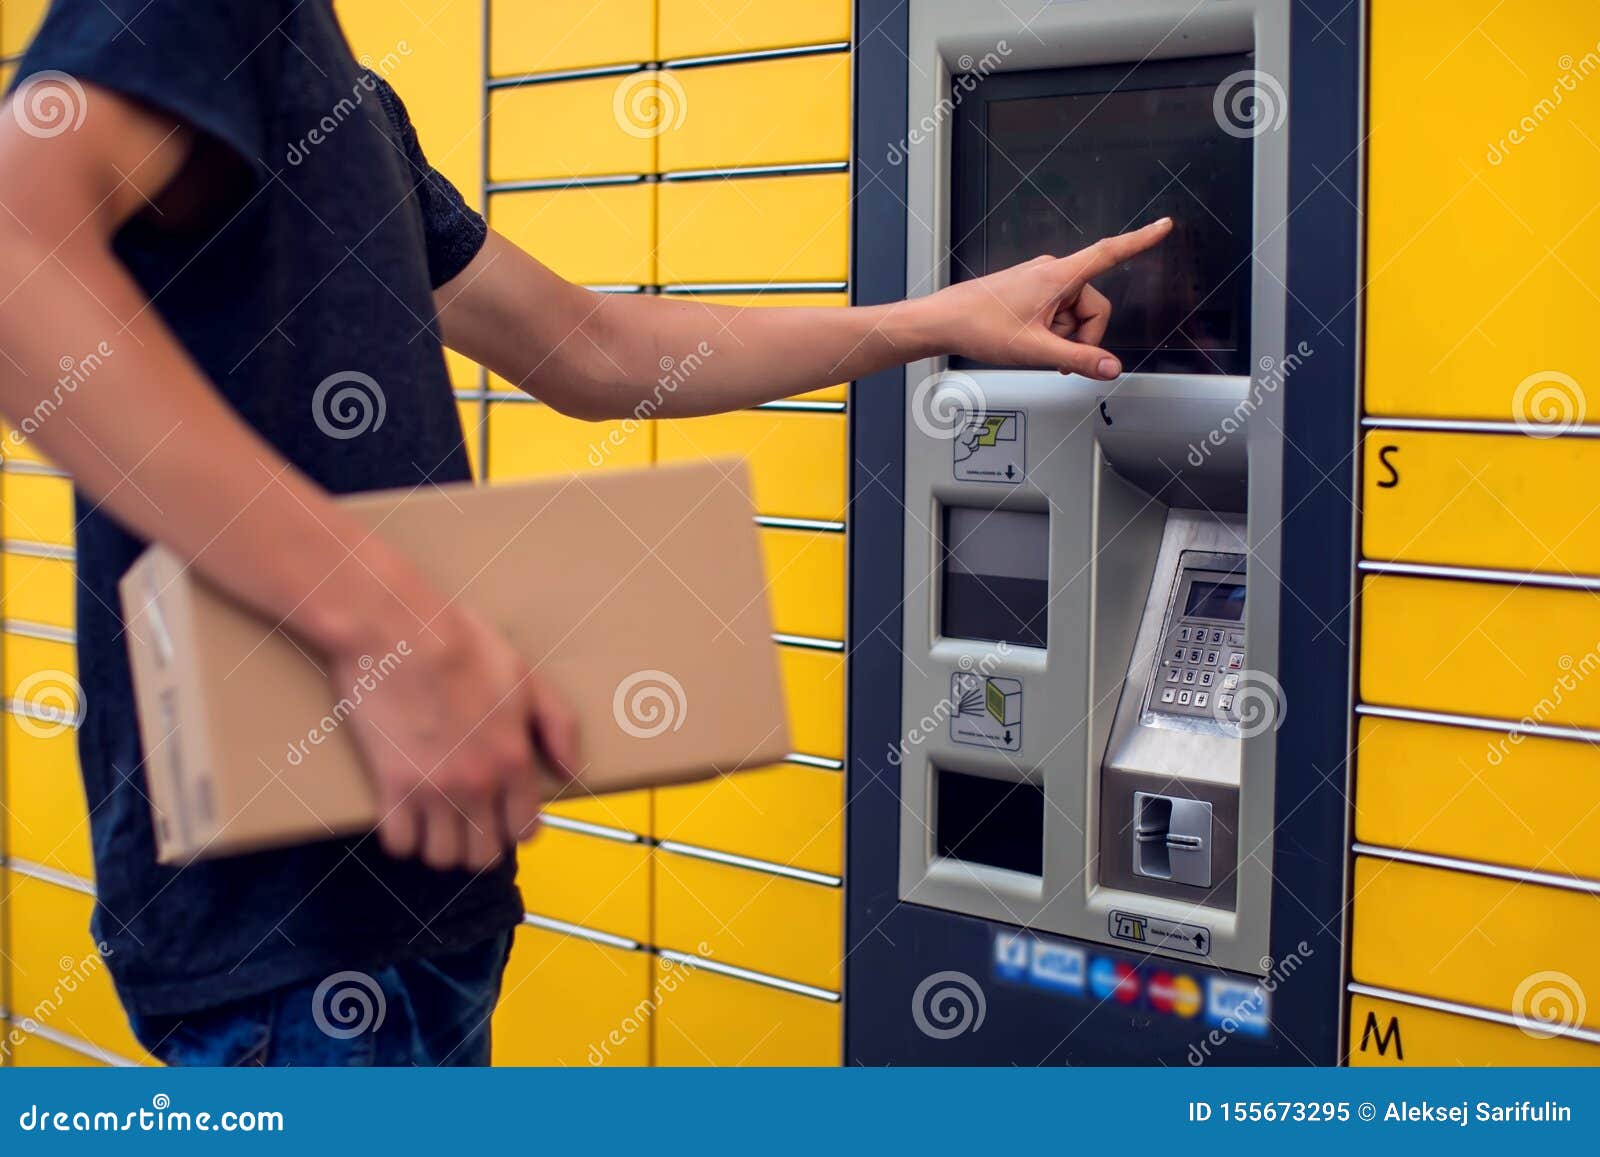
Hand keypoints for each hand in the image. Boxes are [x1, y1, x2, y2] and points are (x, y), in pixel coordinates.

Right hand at [330, 603, 578, 870]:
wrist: (398, 631)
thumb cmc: (464, 646)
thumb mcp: (528, 678)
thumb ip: (560, 727)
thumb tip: (573, 773)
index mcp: (514, 760)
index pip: (525, 830)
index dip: (517, 829)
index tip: (504, 819)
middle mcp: (478, 785)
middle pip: (484, 855)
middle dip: (480, 847)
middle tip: (469, 827)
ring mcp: (433, 790)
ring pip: (442, 857)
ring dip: (440, 847)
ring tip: (436, 825)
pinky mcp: (391, 786)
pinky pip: (399, 843)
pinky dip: (402, 839)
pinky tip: (404, 818)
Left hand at [923, 217, 1172, 378]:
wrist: (944, 321)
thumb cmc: (980, 326)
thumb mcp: (1035, 350)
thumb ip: (1078, 359)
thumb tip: (1111, 367)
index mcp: (1058, 276)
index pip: (1109, 253)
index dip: (1140, 241)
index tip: (1164, 226)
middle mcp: (1052, 272)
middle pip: (1093, 305)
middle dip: (1082, 335)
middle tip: (1057, 357)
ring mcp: (1041, 281)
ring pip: (1074, 313)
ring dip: (1063, 336)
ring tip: (1035, 346)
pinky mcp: (1031, 290)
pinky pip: (1057, 312)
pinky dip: (1052, 331)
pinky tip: (1030, 341)